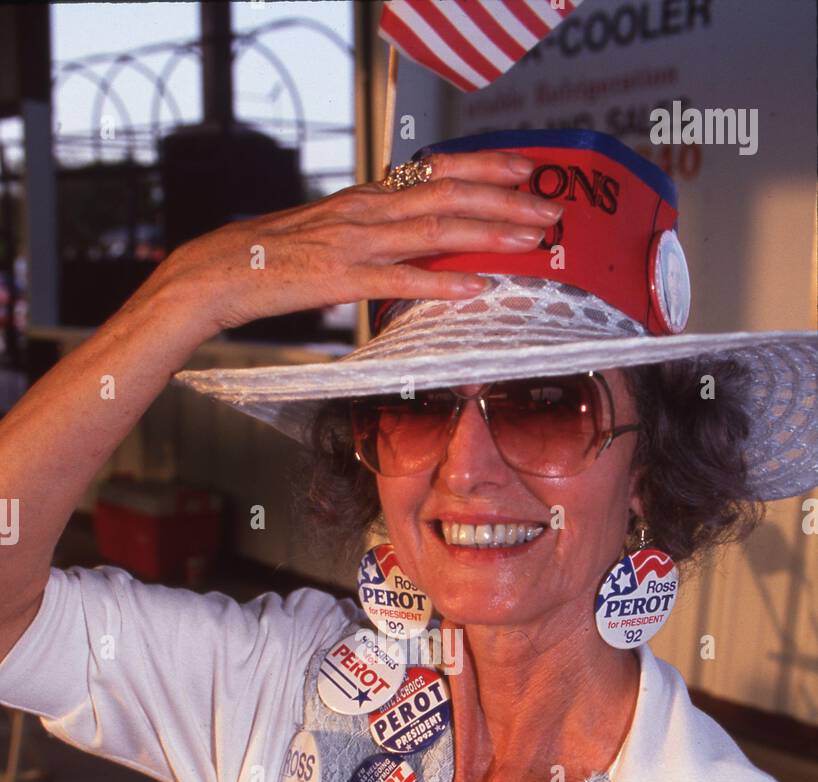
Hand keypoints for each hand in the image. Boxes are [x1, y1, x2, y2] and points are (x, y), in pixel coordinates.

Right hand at [154, 149, 561, 335]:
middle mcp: (368, 209)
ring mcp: (356, 241)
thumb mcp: (332, 234)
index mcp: (367, 197)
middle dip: (506, 201)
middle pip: (449, 194)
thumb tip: (415, 245)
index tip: (527, 169)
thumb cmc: (278, 257)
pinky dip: (443, 281)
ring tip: (532, 239)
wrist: (222, 270)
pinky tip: (477, 287)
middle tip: (551, 209)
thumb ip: (375, 235)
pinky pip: (402, 279)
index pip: (437, 171)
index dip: (486, 168)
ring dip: (490, 232)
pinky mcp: (342, 277)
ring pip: (436, 228)